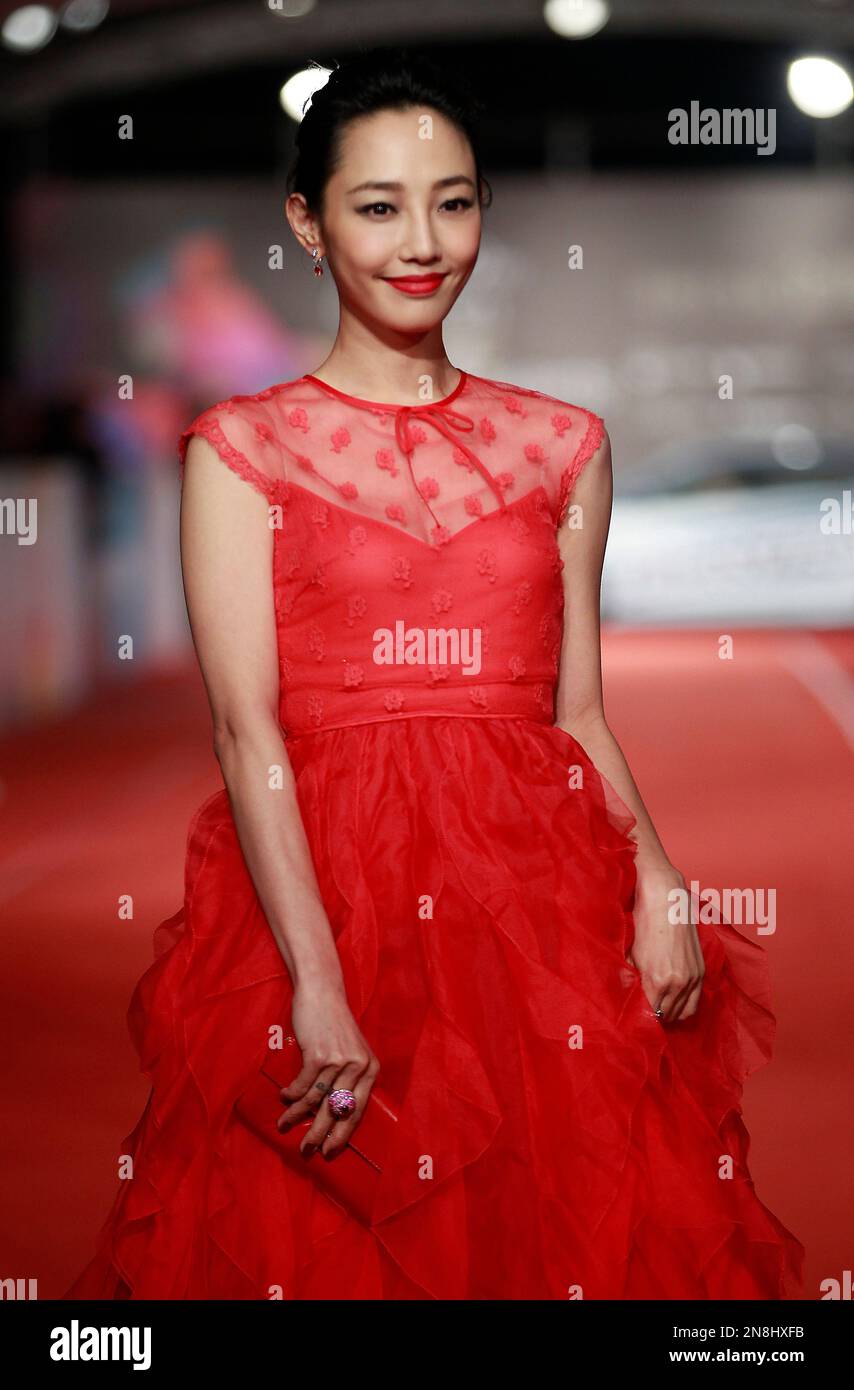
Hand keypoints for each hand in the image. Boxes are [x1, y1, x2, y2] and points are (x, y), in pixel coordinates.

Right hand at [277, 980, 379, 1159]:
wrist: (322, 993)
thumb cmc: (333, 1025)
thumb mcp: (350, 1052)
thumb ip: (346, 1079)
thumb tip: (331, 1116)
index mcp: (370, 1069)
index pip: (357, 1111)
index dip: (342, 1134)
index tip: (330, 1152)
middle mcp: (358, 1067)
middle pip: (336, 1111)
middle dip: (319, 1134)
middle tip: (306, 1150)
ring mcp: (339, 1061)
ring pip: (315, 1100)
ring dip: (296, 1115)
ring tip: (284, 1124)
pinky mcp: (319, 1054)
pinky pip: (302, 1085)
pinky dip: (291, 1095)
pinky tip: (284, 1097)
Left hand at [626, 865, 704, 1022]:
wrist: (666, 897)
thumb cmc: (644, 922)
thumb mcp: (631, 953)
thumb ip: (629, 978)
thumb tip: (626, 995)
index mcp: (657, 980)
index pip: (650, 1013)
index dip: (641, 1017)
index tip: (634, 1017)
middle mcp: (678, 983)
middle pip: (666, 1015)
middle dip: (655, 1016)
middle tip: (644, 1014)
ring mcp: (692, 978)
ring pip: (682, 1013)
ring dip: (670, 1014)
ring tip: (658, 1009)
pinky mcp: (701, 971)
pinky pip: (695, 1002)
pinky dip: (684, 1007)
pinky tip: (673, 1002)